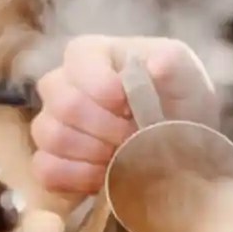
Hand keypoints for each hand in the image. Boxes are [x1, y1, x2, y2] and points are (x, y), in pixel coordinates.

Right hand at [30, 35, 219, 193]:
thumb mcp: (185, 76)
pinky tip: (104, 176)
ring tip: (123, 155)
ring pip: (52, 137)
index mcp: (90, 54)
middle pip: (64, 104)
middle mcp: (62, 84)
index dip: (102, 87)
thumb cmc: (178, 100)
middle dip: (105, 127)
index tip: (129, 106)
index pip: (78, 62)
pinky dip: (77, 177)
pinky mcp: (50, 160)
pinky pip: (46, 169)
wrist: (182, 143)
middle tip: (134, 135)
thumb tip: (156, 64)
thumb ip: (173, 64)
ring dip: (94, 152)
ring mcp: (52, 122)